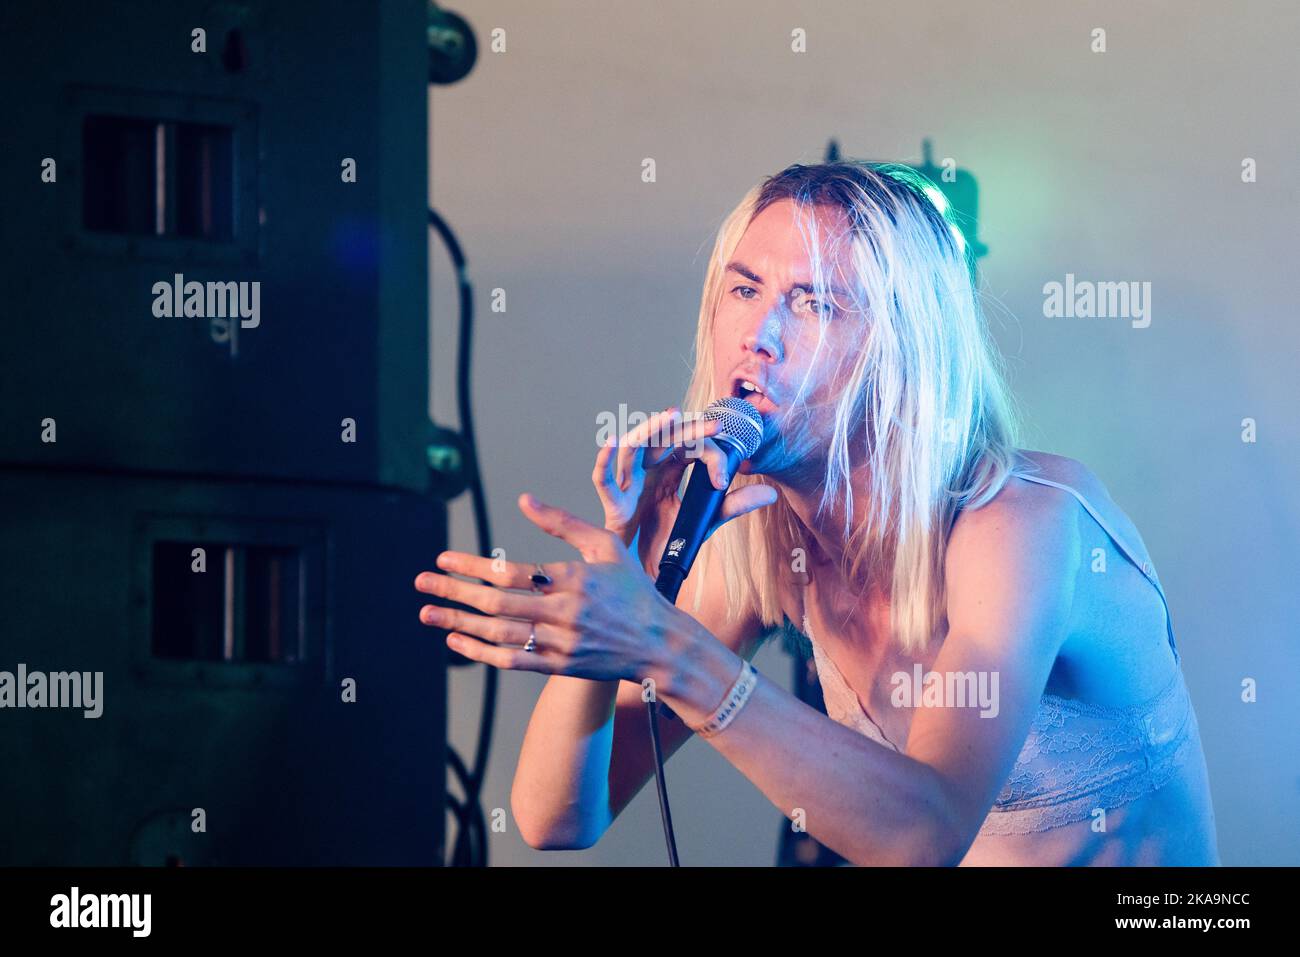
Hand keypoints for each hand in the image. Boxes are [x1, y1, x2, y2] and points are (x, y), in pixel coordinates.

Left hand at [413, 492, 701, 685]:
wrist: (660, 644)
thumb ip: (564, 523)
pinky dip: (481, 652)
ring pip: (500, 633)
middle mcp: (566, 612)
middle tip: (422, 584)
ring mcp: (562, 642)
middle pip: (498, 603)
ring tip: (428, 614)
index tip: (443, 560)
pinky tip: (457, 640)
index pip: (512, 571)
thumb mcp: (607, 545)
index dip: (473, 566)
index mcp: (576, 578)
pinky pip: (512, 660)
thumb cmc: (632, 588)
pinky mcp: (561, 666)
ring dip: (459, 623)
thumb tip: (524, 500)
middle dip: (454, 592)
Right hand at [593, 406, 777, 575]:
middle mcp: (648, 471)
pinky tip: (612, 441)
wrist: (651, 571)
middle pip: (662, 439)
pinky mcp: (614, 504)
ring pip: (634, 448)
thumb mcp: (707, 518)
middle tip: (713, 422)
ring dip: (649, 429)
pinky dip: (604, 460)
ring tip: (668, 416)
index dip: (708, 452)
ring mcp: (629, 485)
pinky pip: (603, 479)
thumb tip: (771, 493)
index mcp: (669, 470)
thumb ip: (734, 503)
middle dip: (686, 428)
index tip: (728, 474)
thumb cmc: (671, 539)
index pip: (688, 447)